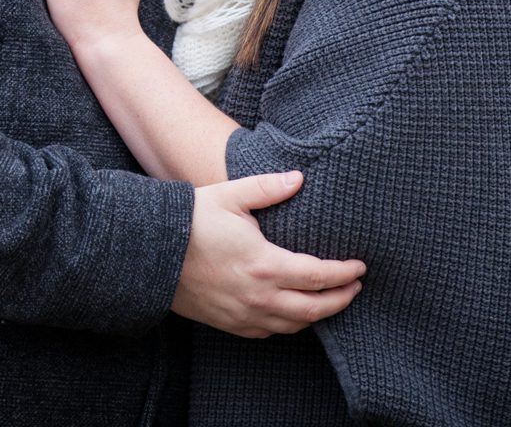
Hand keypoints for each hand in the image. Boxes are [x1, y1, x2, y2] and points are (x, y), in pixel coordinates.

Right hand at [174, 171, 365, 337]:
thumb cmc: (192, 220)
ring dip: (318, 315)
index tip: (360, 267)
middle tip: (356, 287)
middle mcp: (258, 297)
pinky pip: (270, 332)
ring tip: (332, 300)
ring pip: (294, 325)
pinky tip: (295, 312)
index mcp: (264, 264)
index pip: (319, 276)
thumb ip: (268, 187)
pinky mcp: (230, 324)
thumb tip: (299, 178)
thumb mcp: (230, 195)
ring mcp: (244, 315)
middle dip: (341, 299)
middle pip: (314, 308)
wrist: (150, 252)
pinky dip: (290, 324)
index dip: (344, 273)